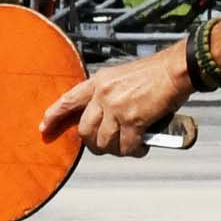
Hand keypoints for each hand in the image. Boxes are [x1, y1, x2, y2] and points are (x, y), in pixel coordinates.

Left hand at [44, 55, 196, 158]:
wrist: (176, 69)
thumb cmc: (156, 72)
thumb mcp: (122, 76)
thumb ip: (109, 94)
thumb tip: (107, 117)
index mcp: (99, 82)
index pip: (68, 100)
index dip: (54, 116)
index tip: (44, 128)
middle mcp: (103, 95)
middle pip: (84, 130)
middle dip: (93, 143)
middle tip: (104, 145)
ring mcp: (117, 108)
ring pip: (104, 141)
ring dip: (114, 149)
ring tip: (126, 147)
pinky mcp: (134, 120)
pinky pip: (126, 145)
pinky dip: (133, 151)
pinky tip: (140, 148)